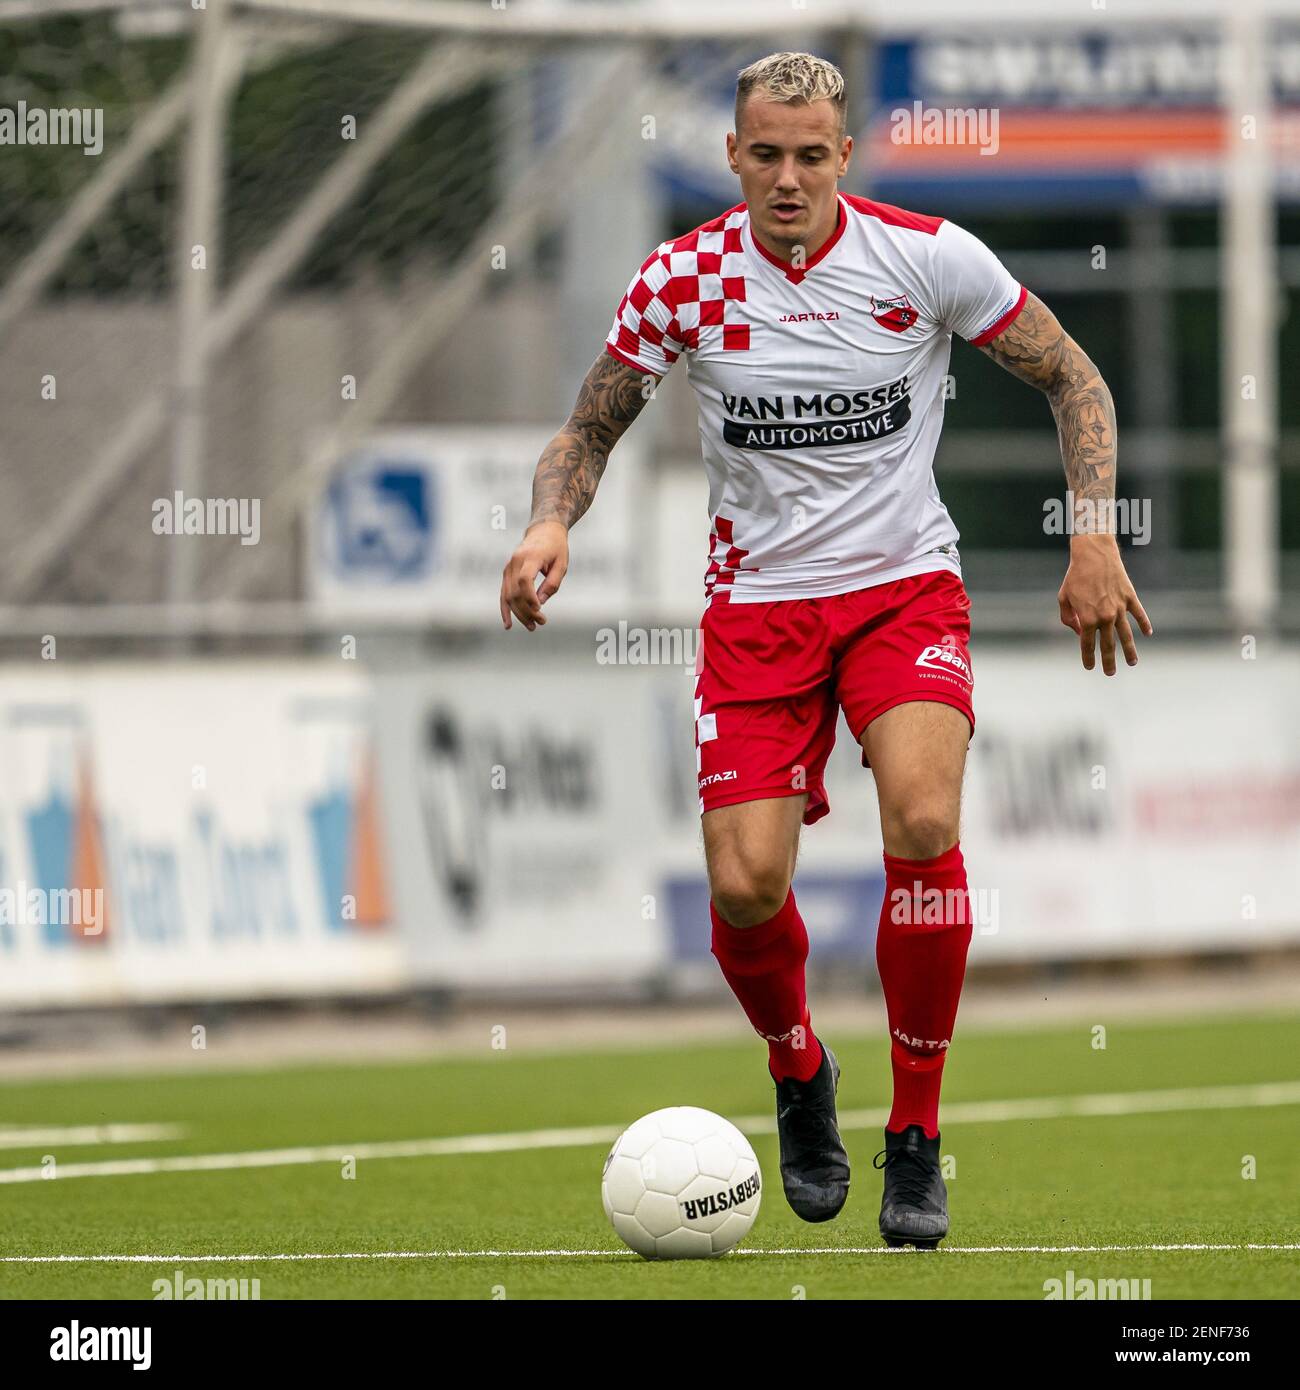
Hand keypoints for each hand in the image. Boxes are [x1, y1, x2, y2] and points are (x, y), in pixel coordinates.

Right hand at [500, 520, 568, 630]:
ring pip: (508, 595)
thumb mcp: (561, 564)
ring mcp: (508, 567)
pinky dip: (505, 610)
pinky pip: (503, 594)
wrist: (543, 531)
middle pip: (516, 591)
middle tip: (541, 623)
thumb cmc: (556, 548)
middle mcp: (515, 561)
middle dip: (527, 610)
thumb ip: (552, 583)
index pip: (525, 579)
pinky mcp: (506, 573)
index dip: (530, 596)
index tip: (539, 609)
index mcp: (531, 556)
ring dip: (518, 614)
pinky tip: (508, 625)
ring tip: (532, 627)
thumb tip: (540, 603)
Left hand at [1057, 533, 1152, 674]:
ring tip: (1132, 663)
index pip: (1088, 644)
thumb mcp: (1064, 598)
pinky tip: (1147, 634)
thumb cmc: (1075, 576)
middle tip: (1110, 673)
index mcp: (1087, 619)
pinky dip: (1144, 624)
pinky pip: (1139, 614)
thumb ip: (1069, 619)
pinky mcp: (1130, 597)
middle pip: (1109, 645)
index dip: (1088, 658)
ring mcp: (1120, 608)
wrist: (1094, 554)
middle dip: (1109, 661)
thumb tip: (1081, 632)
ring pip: (1127, 635)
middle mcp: (1105, 617)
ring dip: (1130, 650)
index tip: (1090, 667)